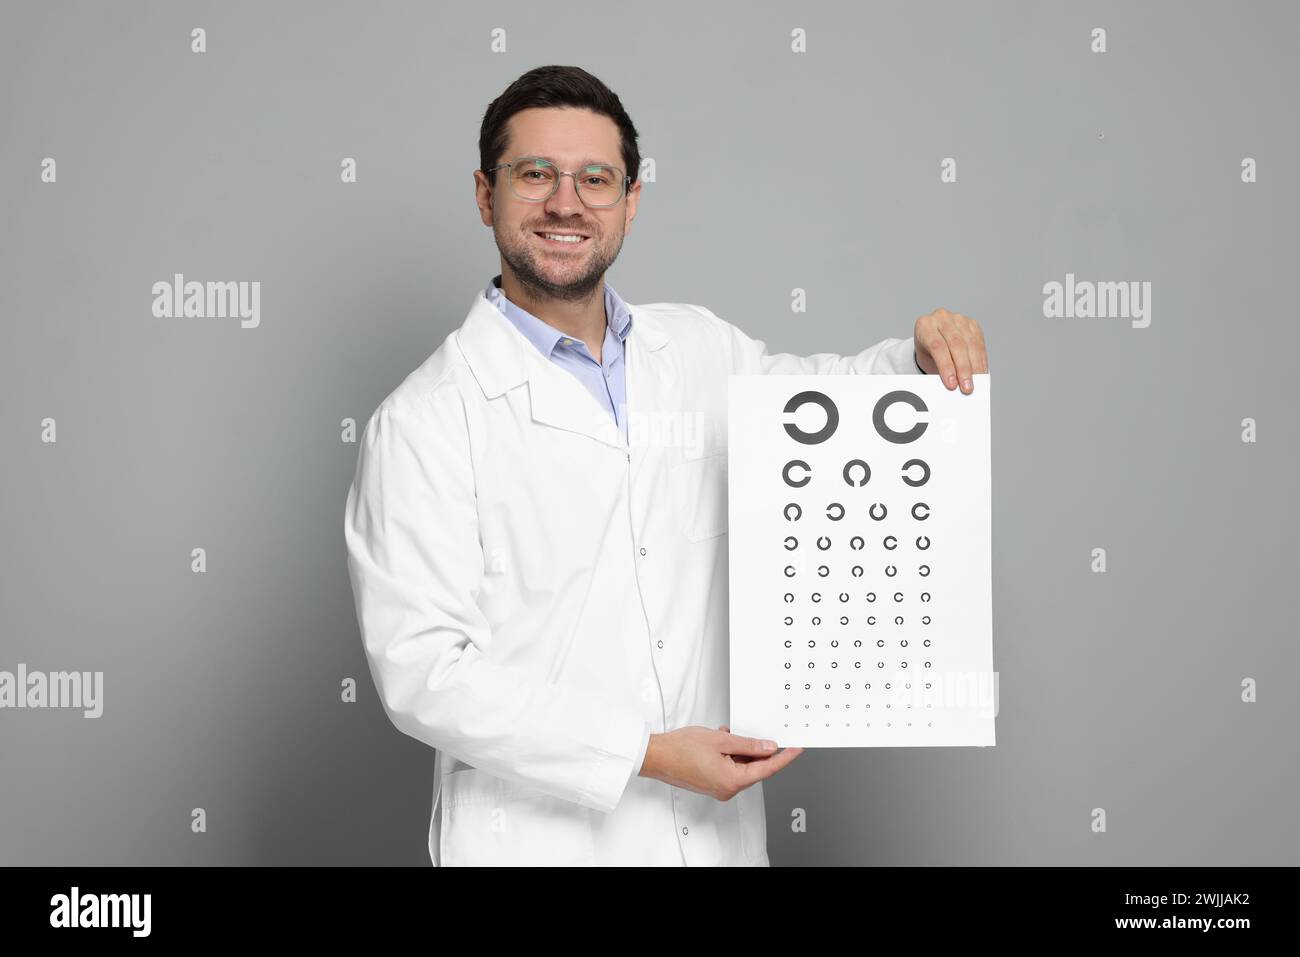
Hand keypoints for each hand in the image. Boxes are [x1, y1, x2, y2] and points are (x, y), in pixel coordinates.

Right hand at [638, 725, 804, 800]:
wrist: (655, 756)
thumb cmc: (680, 749)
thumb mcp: (721, 740)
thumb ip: (748, 744)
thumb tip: (769, 747)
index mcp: (732, 780)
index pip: (768, 768)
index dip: (785, 757)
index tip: (797, 749)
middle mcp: (727, 789)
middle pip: (753, 768)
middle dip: (756, 749)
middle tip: (759, 732)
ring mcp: (719, 788)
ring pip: (741, 767)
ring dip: (739, 750)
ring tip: (728, 734)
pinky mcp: (711, 784)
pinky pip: (729, 769)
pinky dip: (729, 755)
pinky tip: (721, 740)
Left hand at [913, 307, 987, 392]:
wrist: (933, 337)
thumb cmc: (927, 351)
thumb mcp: (925, 360)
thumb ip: (936, 369)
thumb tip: (952, 387)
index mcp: (924, 325)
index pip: (937, 346)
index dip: (946, 367)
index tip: (951, 384)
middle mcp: (941, 318)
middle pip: (956, 344)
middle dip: (963, 369)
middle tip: (967, 387)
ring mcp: (958, 319)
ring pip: (970, 343)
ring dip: (975, 366)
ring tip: (976, 383)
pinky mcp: (972, 324)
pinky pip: (979, 343)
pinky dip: (981, 361)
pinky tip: (981, 373)